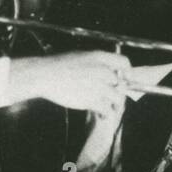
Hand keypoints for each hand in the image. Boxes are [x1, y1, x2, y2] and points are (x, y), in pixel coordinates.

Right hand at [9, 51, 129, 119]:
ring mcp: (99, 86)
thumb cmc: (58, 65)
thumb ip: (96, 63)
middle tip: (113, 98)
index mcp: (100, 57)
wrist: (45, 75)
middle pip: (121, 84)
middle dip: (118, 92)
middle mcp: (103, 70)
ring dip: (113, 104)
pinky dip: (106, 114)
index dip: (127, 72)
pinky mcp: (92, 100)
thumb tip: (107, 71)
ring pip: (117, 98)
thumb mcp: (80, 56)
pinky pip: (107, 109)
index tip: (125, 78)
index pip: (124, 63)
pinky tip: (101, 115)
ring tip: (108, 109)